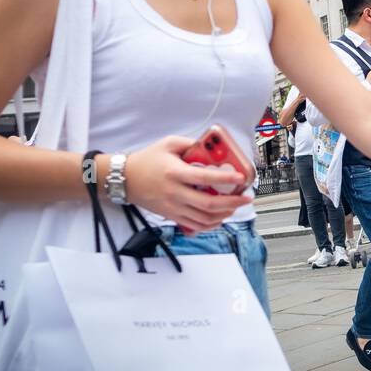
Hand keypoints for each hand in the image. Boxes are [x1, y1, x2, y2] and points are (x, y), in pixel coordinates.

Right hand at [123, 136, 253, 232]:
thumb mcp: (169, 144)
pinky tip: (220, 217)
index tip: (240, 178)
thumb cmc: (147, 160)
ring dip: (224, 214)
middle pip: (208, 204)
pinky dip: (210, 224)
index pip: (204, 178)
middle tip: (245, 197)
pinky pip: (195, 226)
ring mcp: (173, 207)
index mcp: (175, 172)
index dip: (225, 179)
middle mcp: (174, 192)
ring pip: (204, 218)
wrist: (125, 179)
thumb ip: (191, 144)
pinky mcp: (171, 215)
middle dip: (232, 202)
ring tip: (235, 206)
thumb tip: (213, 147)